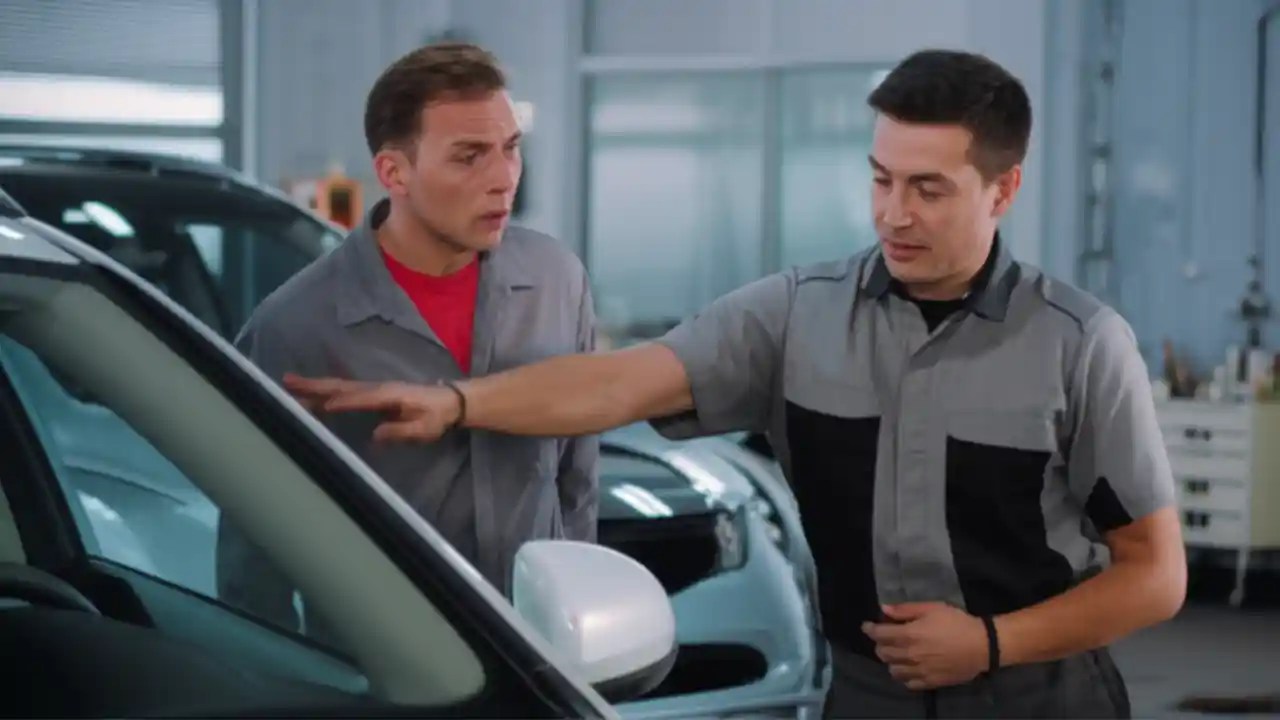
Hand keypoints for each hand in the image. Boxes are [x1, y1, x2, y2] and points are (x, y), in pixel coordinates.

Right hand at [282, 374, 461, 442]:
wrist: (451, 402)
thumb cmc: (438, 416)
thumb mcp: (424, 428)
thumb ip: (401, 431)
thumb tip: (375, 434)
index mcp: (389, 395)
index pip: (361, 398)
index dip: (343, 402)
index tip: (321, 405)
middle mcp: (378, 388)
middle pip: (341, 386)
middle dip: (315, 385)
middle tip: (287, 382)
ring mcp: (374, 389)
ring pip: (340, 386)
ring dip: (315, 385)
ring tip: (289, 383)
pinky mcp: (374, 393)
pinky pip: (345, 391)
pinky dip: (326, 390)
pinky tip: (313, 395)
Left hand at [862, 602, 989, 690]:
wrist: (982, 646)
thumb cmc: (957, 623)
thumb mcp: (932, 608)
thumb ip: (905, 610)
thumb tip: (883, 609)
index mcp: (909, 634)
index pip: (879, 634)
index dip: (869, 629)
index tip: (867, 626)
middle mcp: (910, 655)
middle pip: (882, 653)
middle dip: (879, 644)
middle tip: (885, 637)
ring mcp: (918, 671)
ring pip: (892, 670)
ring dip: (890, 660)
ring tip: (896, 653)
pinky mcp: (929, 682)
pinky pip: (907, 683)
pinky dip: (903, 675)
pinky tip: (907, 668)